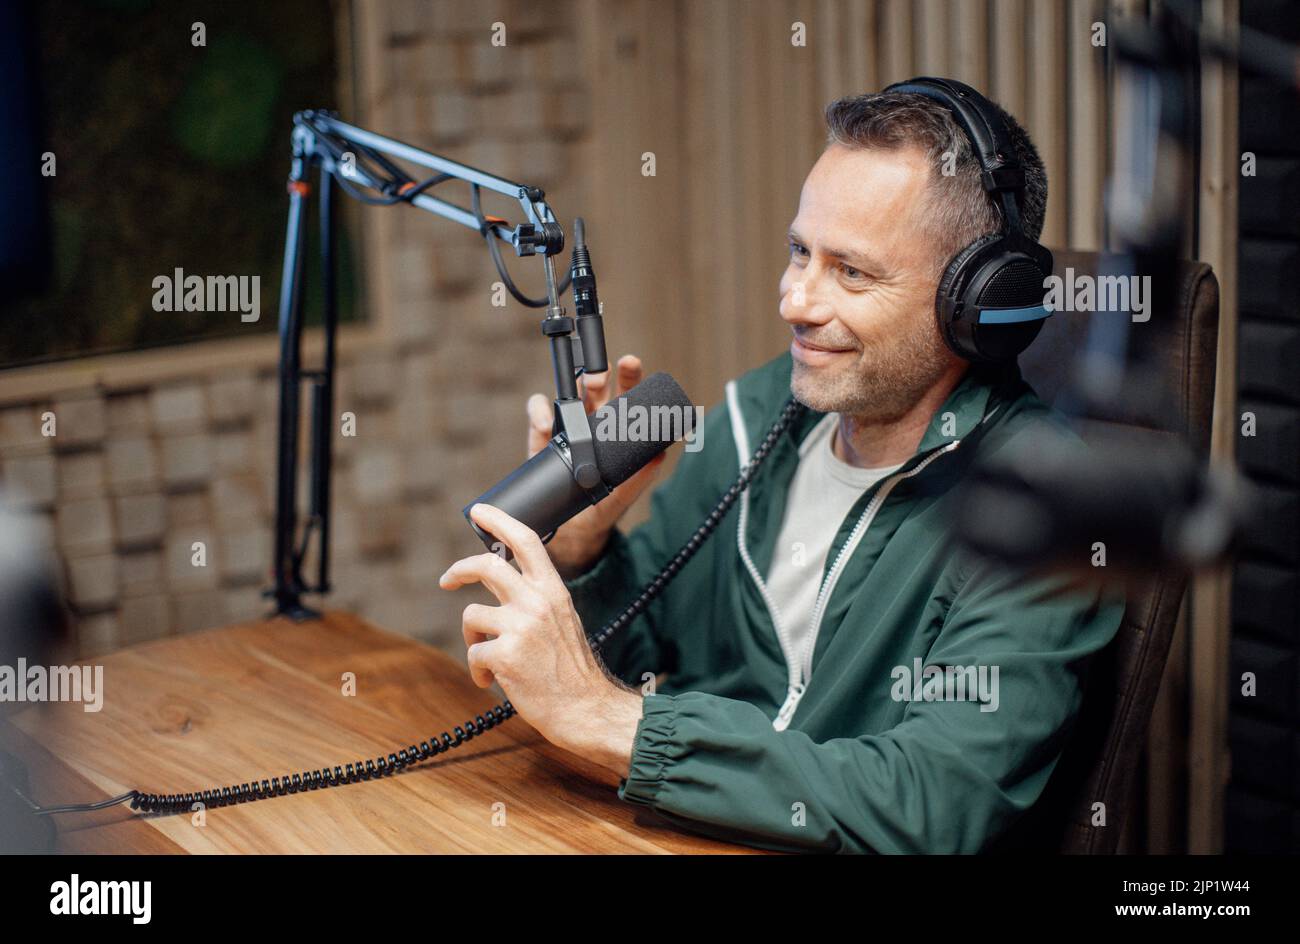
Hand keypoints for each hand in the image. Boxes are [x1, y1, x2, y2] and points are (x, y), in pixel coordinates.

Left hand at [439, 503, 642, 777]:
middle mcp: (537, 602)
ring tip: (489, 661)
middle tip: (448, 579)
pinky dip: (479, 670)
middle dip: (460, 569)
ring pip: (472, 615)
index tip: (479, 511)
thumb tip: (502, 587)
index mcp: (554, 591)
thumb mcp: (562, 621)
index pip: (527, 541)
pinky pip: (474, 653)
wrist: (586, 709)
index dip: (499, 520)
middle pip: (488, 564)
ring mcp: (521, 627)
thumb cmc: (572, 671)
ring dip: (474, 639)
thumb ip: (536, 601)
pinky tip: (494, 681)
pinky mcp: (505, 654)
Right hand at [526, 354, 665, 578]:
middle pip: (595, 388)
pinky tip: (547, 423)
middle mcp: (591, 423)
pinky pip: (540, 415)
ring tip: (578, 390)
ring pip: (568, 395)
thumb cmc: (601, 507)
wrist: (571, 531)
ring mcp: (566, 428)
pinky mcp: (542, 438)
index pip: (625, 396)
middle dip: (598, 375)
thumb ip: (640, 477)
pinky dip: (541, 412)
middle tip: (600, 376)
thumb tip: (659, 455)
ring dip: (571, 387)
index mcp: (615, 430)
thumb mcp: (622, 494)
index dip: (629, 377)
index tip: (631, 364)